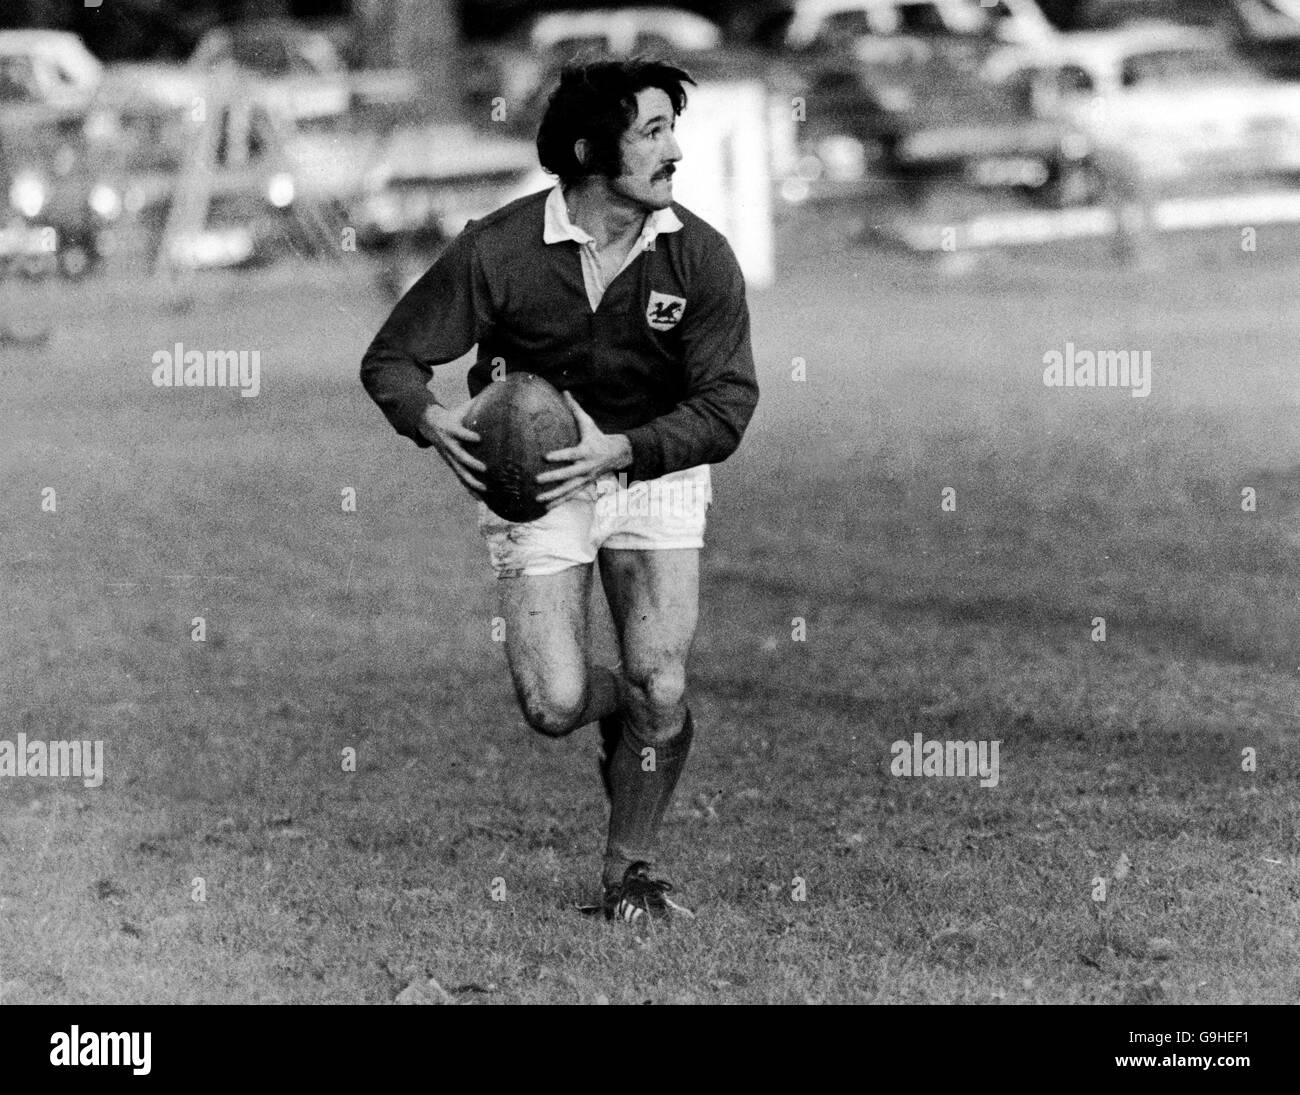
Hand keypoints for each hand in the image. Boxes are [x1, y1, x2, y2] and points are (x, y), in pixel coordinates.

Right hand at [420, 400, 486, 497]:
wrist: (428, 425)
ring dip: (472, 482)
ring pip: (460, 472)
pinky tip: (481, 500)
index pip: (458, 432)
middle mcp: (449, 445)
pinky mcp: (452, 465)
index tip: (478, 437)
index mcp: (450, 429)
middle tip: (485, 469)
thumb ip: (478, 401)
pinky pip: (461, 479)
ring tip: (485, 490)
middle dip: (471, 463)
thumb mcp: (462, 408)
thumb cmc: (452, 415)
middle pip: (459, 456)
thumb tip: (499, 384)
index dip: (466, 435)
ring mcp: (449, 458)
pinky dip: (470, 490)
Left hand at [536, 391, 631, 507]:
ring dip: (553, 496)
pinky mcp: (583, 486)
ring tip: (538, 499)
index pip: (571, 454)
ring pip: (568, 490)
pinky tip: (544, 509)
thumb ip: (575, 409)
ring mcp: (585, 479)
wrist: (617, 455)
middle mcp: (585, 467)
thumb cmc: (597, 436)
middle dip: (552, 478)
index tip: (544, 456)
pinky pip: (569, 496)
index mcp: (586, 451)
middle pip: (568, 475)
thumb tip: (564, 391)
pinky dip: (558, 503)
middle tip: (536, 480)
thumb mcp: (588, 423)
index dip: (559, 456)